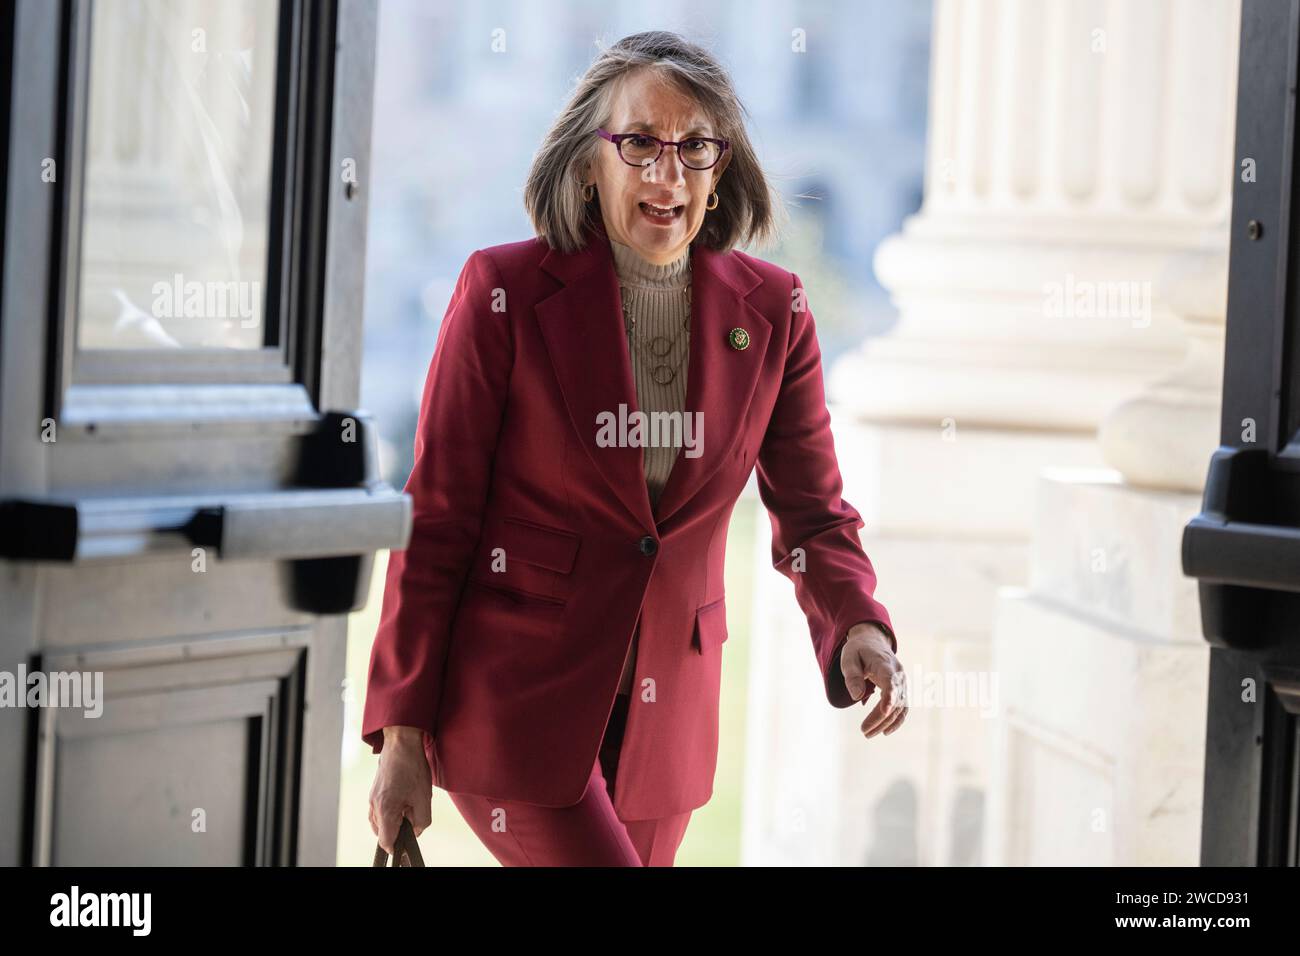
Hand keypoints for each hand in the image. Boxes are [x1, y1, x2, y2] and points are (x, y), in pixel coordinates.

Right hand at [369, 726, 432, 854]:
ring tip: (410, 805)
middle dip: (397, 831)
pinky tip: (405, 798)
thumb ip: (422, 821)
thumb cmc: (411, 766)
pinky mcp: (375, 789)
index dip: (396, 847)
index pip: (385, 840)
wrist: (401, 740)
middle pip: (381, 831)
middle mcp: (374, 805)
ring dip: (394, 820)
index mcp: (384, 810)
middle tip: (413, 818)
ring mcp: (372, 797)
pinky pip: (380, 808)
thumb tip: (416, 831)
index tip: (405, 845)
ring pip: (380, 820)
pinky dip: (391, 810)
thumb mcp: (424, 797)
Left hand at [841, 622, 907, 737]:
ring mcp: (902, 683)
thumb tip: (856, 697)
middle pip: (895, 700)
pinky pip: (902, 708)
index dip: (889, 697)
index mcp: (885, 664)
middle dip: (880, 718)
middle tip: (864, 731)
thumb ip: (852, 676)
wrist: (872, 641)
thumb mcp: (849, 658)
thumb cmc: (858, 650)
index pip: (891, 683)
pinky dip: (896, 720)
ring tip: (869, 733)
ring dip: (886, 723)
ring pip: (900, 707)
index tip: (884, 712)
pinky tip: (885, 731)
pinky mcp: (901, 690)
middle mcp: (898, 675)